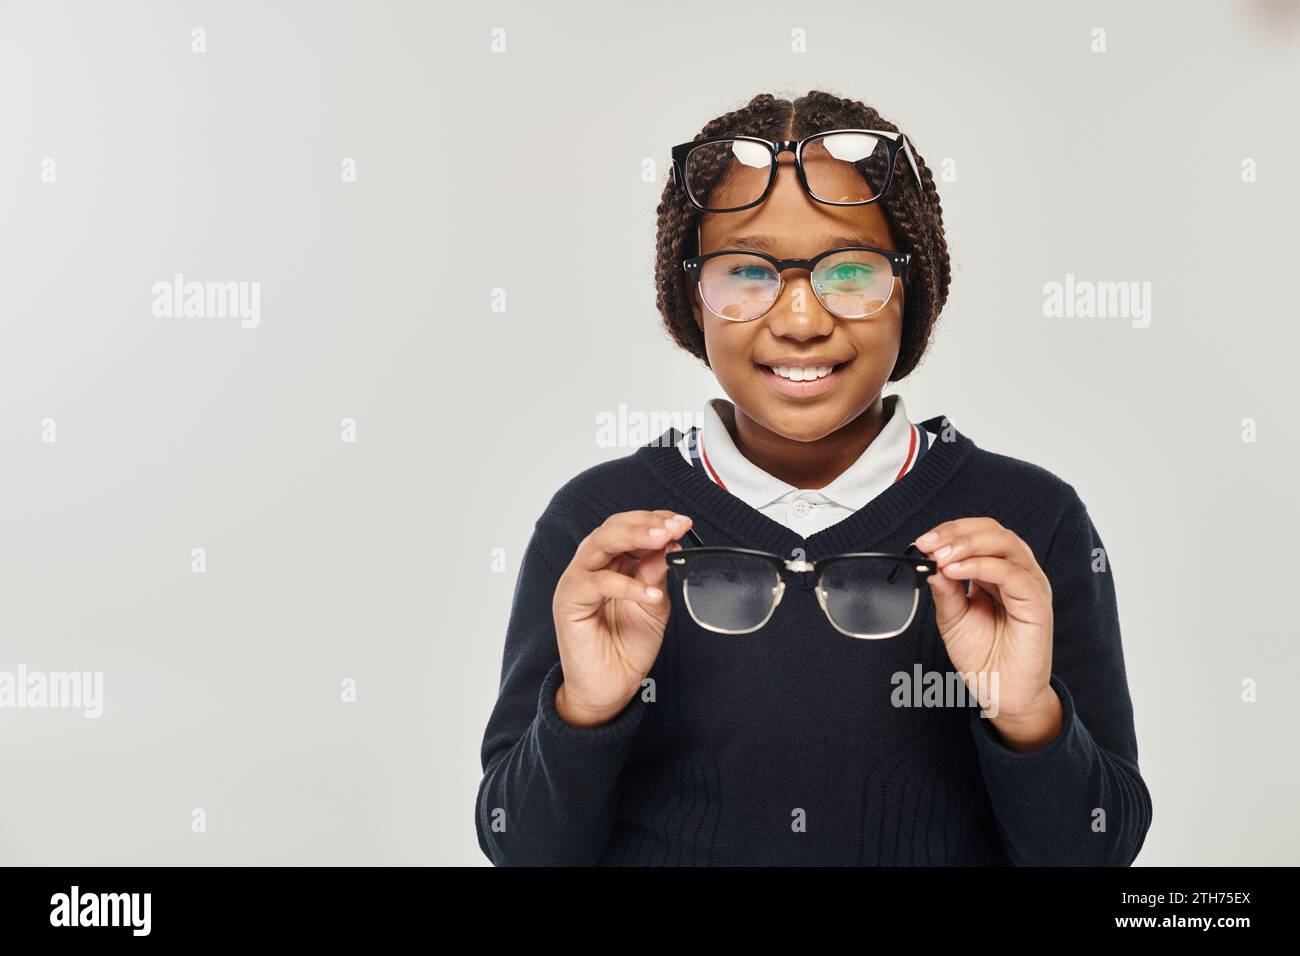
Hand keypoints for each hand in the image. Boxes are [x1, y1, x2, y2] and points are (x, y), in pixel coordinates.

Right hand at [552, 510, 693, 727]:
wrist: (611, 688)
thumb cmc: (627, 648)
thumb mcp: (654, 606)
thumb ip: (657, 575)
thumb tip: (670, 546)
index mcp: (610, 564)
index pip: (628, 529)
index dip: (654, 521)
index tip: (682, 522)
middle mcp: (591, 567)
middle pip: (612, 528)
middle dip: (646, 523)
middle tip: (674, 526)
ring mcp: (577, 581)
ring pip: (599, 543)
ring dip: (634, 537)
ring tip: (664, 540)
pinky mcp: (569, 602)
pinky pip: (598, 583)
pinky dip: (627, 584)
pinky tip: (651, 593)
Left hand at [915, 518, 1061, 750]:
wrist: (1001, 694)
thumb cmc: (982, 657)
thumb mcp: (952, 617)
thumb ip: (944, 589)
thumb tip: (929, 561)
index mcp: (998, 572)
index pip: (979, 534)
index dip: (951, 531)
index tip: (922, 541)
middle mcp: (1017, 573)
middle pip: (993, 532)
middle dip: (957, 533)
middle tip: (928, 545)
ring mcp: (1030, 586)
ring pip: (1005, 544)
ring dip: (967, 545)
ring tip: (940, 557)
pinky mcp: (1037, 603)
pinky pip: (1012, 574)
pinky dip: (981, 566)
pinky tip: (955, 571)